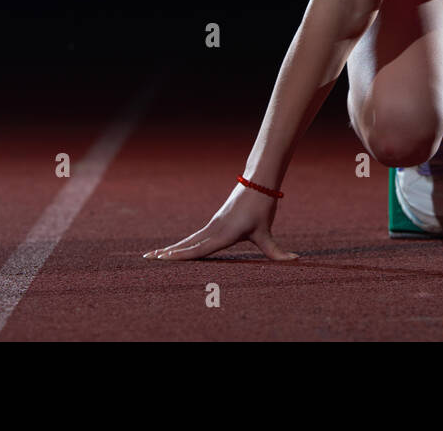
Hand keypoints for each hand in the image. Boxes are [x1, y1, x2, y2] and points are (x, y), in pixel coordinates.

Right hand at [143, 182, 298, 260]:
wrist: (258, 181)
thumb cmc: (262, 206)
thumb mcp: (266, 232)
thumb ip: (277, 252)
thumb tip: (296, 261)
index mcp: (223, 234)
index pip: (197, 249)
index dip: (179, 256)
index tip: (161, 259)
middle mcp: (214, 229)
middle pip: (187, 244)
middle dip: (168, 253)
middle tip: (146, 259)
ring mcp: (213, 225)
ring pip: (189, 239)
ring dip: (172, 248)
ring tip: (155, 255)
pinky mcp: (216, 222)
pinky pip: (196, 235)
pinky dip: (184, 243)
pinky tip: (176, 248)